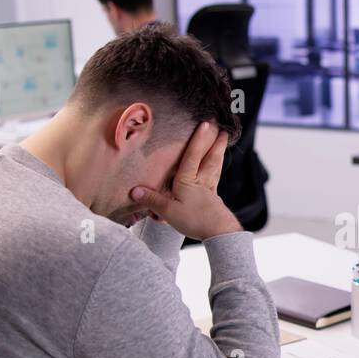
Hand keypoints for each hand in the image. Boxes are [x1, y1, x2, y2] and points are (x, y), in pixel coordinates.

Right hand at [130, 122, 241, 240]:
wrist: (219, 233)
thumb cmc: (195, 220)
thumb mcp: (168, 211)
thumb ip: (152, 200)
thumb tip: (135, 190)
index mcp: (189, 180)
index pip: (194, 155)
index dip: (199, 139)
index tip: (206, 123)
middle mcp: (201, 181)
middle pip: (210, 158)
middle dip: (215, 142)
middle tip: (223, 129)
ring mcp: (210, 190)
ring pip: (215, 167)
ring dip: (219, 153)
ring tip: (223, 143)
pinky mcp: (214, 200)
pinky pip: (215, 179)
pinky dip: (216, 171)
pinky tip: (216, 171)